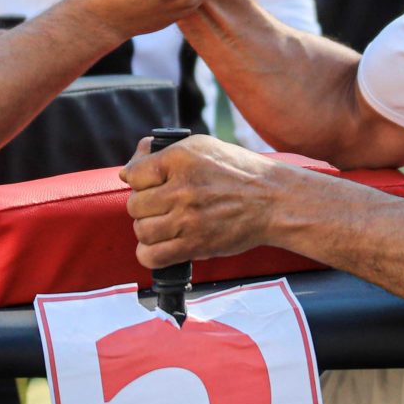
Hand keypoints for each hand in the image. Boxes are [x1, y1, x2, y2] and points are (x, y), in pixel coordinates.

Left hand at [122, 134, 278, 268]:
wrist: (274, 200)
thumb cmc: (239, 173)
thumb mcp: (203, 147)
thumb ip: (164, 153)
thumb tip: (129, 168)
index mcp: (181, 159)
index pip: (133, 174)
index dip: (138, 181)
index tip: (149, 185)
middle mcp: (182, 188)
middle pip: (134, 205)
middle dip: (144, 207)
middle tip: (161, 206)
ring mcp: (188, 218)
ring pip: (141, 231)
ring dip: (148, 230)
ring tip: (164, 225)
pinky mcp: (195, 245)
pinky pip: (153, 256)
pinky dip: (150, 254)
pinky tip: (161, 246)